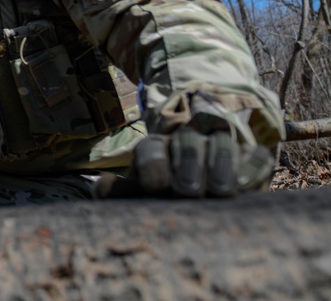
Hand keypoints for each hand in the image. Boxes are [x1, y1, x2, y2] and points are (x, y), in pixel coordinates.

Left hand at [97, 91, 275, 198]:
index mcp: (155, 152)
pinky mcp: (250, 161)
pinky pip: (255, 156)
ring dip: (221, 163)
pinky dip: (253, 166)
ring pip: (220, 142)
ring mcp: (219, 149)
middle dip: (187, 162)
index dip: (154, 165)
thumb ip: (121, 194)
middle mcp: (185, 145)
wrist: (206, 212)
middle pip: (186, 141)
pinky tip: (250, 185)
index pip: (151, 148)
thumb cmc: (163, 205)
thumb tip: (99, 189)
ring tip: (221, 191)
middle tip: (188, 190)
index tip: (158, 188)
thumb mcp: (141, 200)